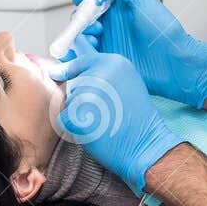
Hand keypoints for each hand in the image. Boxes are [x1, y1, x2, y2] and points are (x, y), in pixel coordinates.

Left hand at [50, 40, 183, 194]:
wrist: (145, 144)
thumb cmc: (137, 118)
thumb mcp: (126, 83)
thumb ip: (101, 73)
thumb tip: (61, 70)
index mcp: (114, 62)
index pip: (79, 61)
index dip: (71, 72)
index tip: (66, 78)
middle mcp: (99, 72)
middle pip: (72, 84)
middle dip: (81, 99)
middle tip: (105, 112)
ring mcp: (88, 92)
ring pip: (68, 102)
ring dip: (78, 114)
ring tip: (102, 122)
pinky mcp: (78, 112)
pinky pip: (64, 119)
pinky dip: (73, 128)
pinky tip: (94, 132)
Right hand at [70, 0, 206, 108]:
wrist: (175, 63)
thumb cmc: (164, 32)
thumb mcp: (143, 1)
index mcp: (117, 8)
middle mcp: (109, 25)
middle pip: (81, 17)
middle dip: (81, 16)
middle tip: (95, 21)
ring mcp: (106, 43)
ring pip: (80, 36)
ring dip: (81, 33)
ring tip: (96, 35)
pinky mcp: (105, 60)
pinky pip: (85, 55)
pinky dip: (81, 51)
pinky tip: (92, 49)